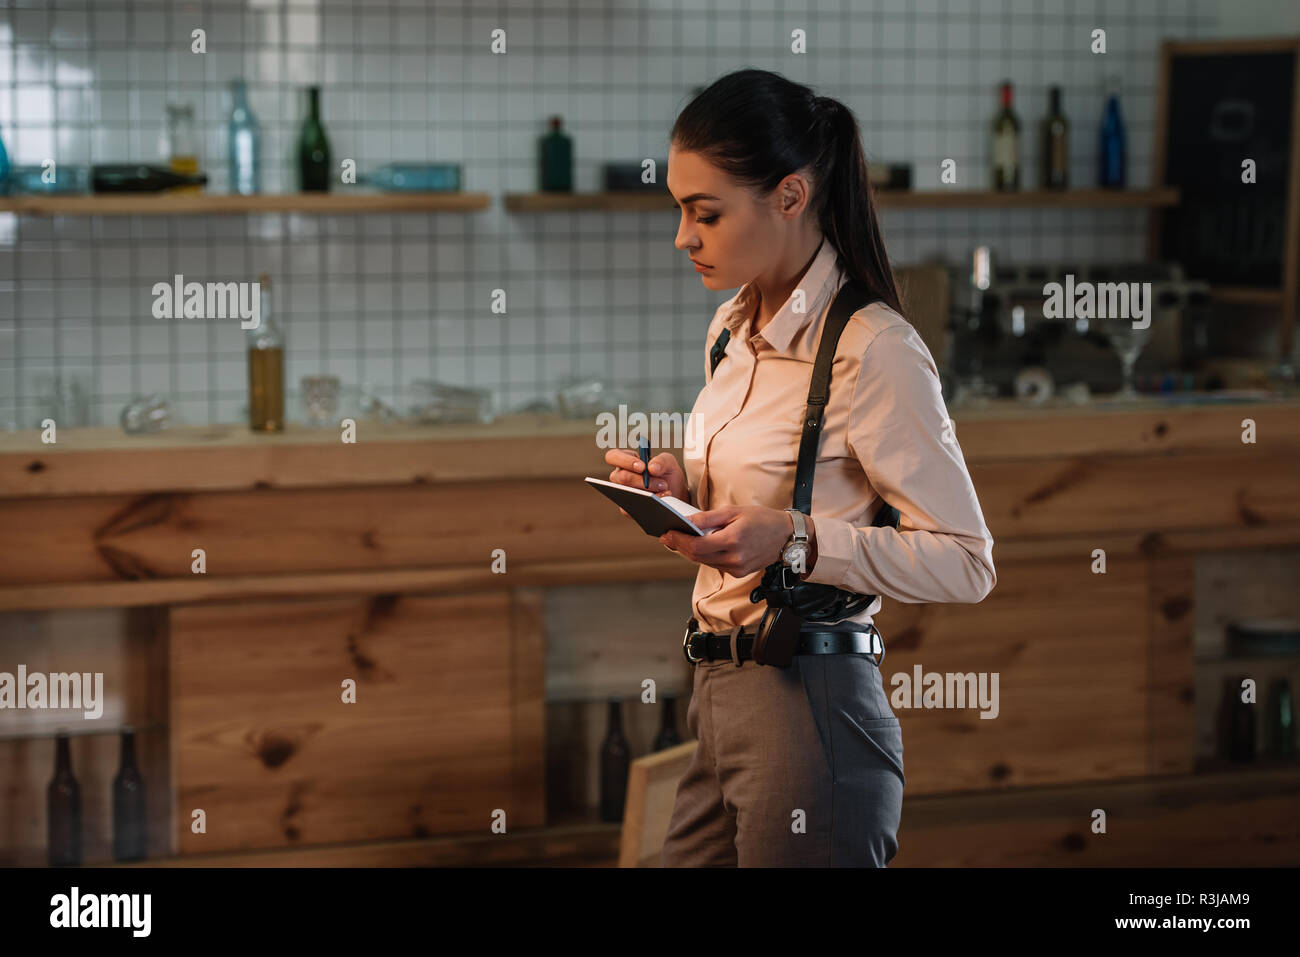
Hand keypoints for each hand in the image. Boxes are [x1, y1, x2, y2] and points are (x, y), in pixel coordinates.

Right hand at [604, 448, 689, 518]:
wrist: (674, 490)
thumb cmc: (665, 472)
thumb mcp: (668, 462)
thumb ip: (662, 461)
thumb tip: (651, 468)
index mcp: (625, 460)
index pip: (612, 457)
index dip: (624, 461)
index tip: (642, 467)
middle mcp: (619, 476)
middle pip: (621, 477)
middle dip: (642, 481)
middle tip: (661, 483)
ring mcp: (622, 493)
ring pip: (625, 494)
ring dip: (647, 493)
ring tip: (665, 490)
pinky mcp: (627, 509)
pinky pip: (630, 510)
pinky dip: (648, 506)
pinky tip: (662, 501)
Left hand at [658, 505, 793, 577]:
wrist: (786, 535)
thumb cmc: (761, 519)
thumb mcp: (734, 511)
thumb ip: (708, 517)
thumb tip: (687, 521)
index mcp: (733, 541)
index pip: (696, 547)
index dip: (679, 541)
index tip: (668, 532)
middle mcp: (734, 559)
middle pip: (697, 557)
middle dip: (681, 546)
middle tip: (669, 535)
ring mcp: (737, 568)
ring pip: (704, 562)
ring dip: (691, 552)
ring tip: (681, 539)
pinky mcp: (739, 572)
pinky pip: (715, 565)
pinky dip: (705, 556)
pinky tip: (701, 546)